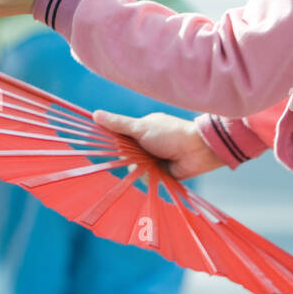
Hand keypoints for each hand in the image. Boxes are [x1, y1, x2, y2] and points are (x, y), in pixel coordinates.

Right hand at [93, 111, 220, 179]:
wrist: (198, 151)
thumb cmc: (170, 134)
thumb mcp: (141, 127)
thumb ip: (119, 124)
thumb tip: (95, 114)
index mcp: (141, 130)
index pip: (119, 138)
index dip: (112, 142)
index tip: (106, 145)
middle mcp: (146, 145)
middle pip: (125, 156)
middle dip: (128, 158)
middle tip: (138, 154)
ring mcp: (153, 159)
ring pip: (134, 169)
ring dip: (140, 168)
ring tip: (152, 162)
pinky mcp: (160, 173)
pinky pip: (146, 179)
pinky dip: (149, 177)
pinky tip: (157, 172)